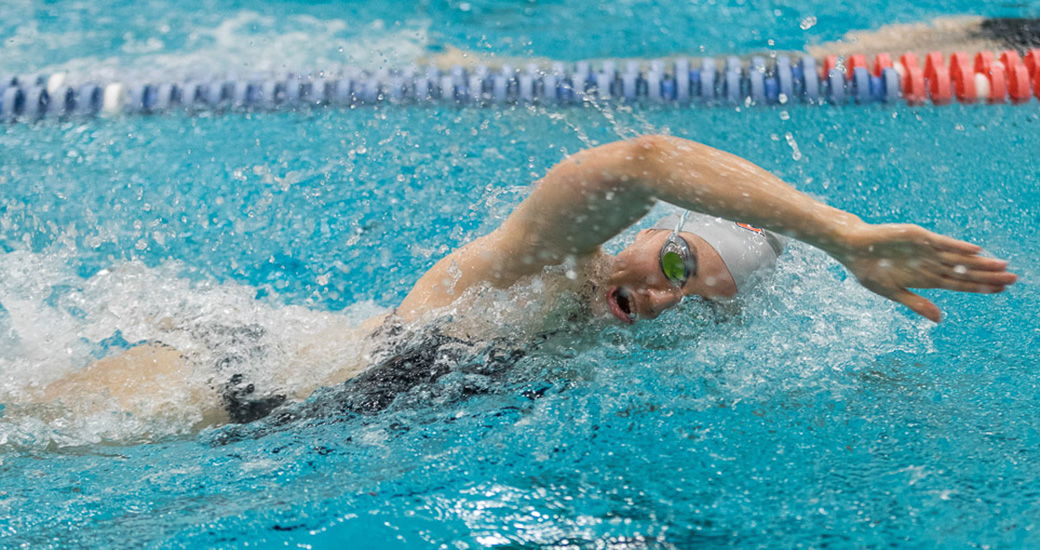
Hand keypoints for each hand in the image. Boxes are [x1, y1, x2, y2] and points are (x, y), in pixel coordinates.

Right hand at [834, 223, 1016, 321]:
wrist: (852, 247)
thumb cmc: (868, 270)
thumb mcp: (891, 291)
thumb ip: (916, 303)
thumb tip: (939, 319)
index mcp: (925, 278)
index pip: (959, 283)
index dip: (980, 287)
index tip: (1001, 290)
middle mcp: (931, 264)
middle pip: (965, 271)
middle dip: (989, 275)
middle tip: (1014, 279)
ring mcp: (926, 250)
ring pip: (959, 258)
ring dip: (980, 262)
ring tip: (1003, 265)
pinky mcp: (918, 237)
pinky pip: (942, 243)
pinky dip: (959, 247)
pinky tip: (977, 251)